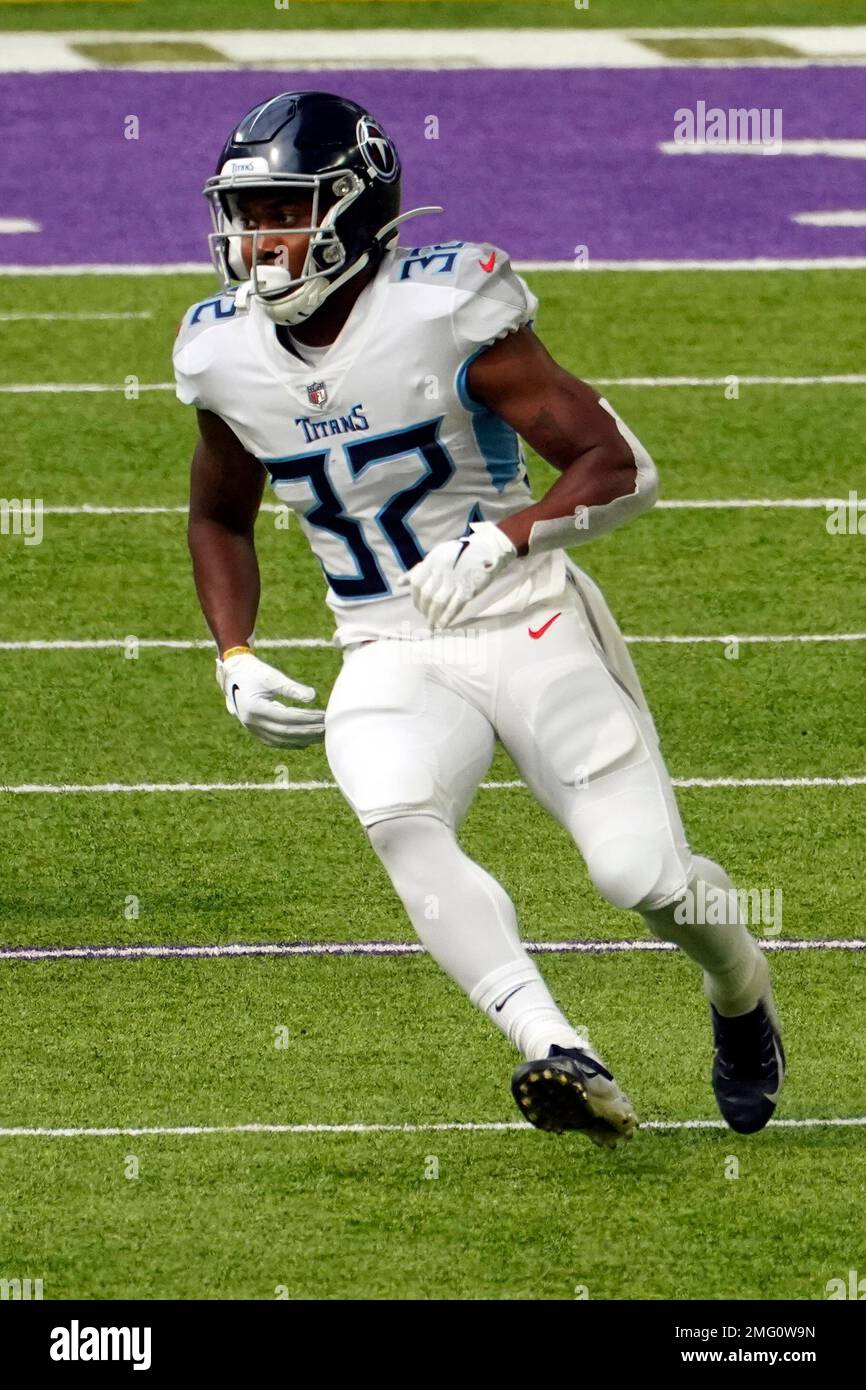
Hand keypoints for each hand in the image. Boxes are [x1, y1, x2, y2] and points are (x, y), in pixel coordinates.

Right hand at [215, 651, 324, 747]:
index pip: (286, 718)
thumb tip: (313, 696)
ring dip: (303, 739)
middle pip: (285, 732)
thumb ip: (291, 688)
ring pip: (281, 740)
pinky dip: (291, 742)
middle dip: (308, 732)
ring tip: (321, 735)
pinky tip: (306, 741)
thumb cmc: (254, 671)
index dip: (307, 719)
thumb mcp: (272, 676)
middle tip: (328, 729)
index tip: (324, 717)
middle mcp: (251, 722)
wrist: (232, 675)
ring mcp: (251, 728)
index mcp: (254, 707)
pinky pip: (275, 741)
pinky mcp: (254, 730)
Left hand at [396, 521, 516, 627]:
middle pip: (426, 594)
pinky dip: (446, 617)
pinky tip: (442, 625)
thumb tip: (400, 582)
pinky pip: (454, 606)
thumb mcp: (438, 555)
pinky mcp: (467, 589)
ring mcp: (455, 580)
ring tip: (431, 624)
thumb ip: (419, 569)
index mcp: (433, 560)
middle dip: (423, 608)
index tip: (418, 605)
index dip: (415, 597)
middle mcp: (442, 570)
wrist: (488, 550)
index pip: (417, 582)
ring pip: (438, 602)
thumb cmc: (461, 553)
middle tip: (425, 615)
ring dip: (432, 616)